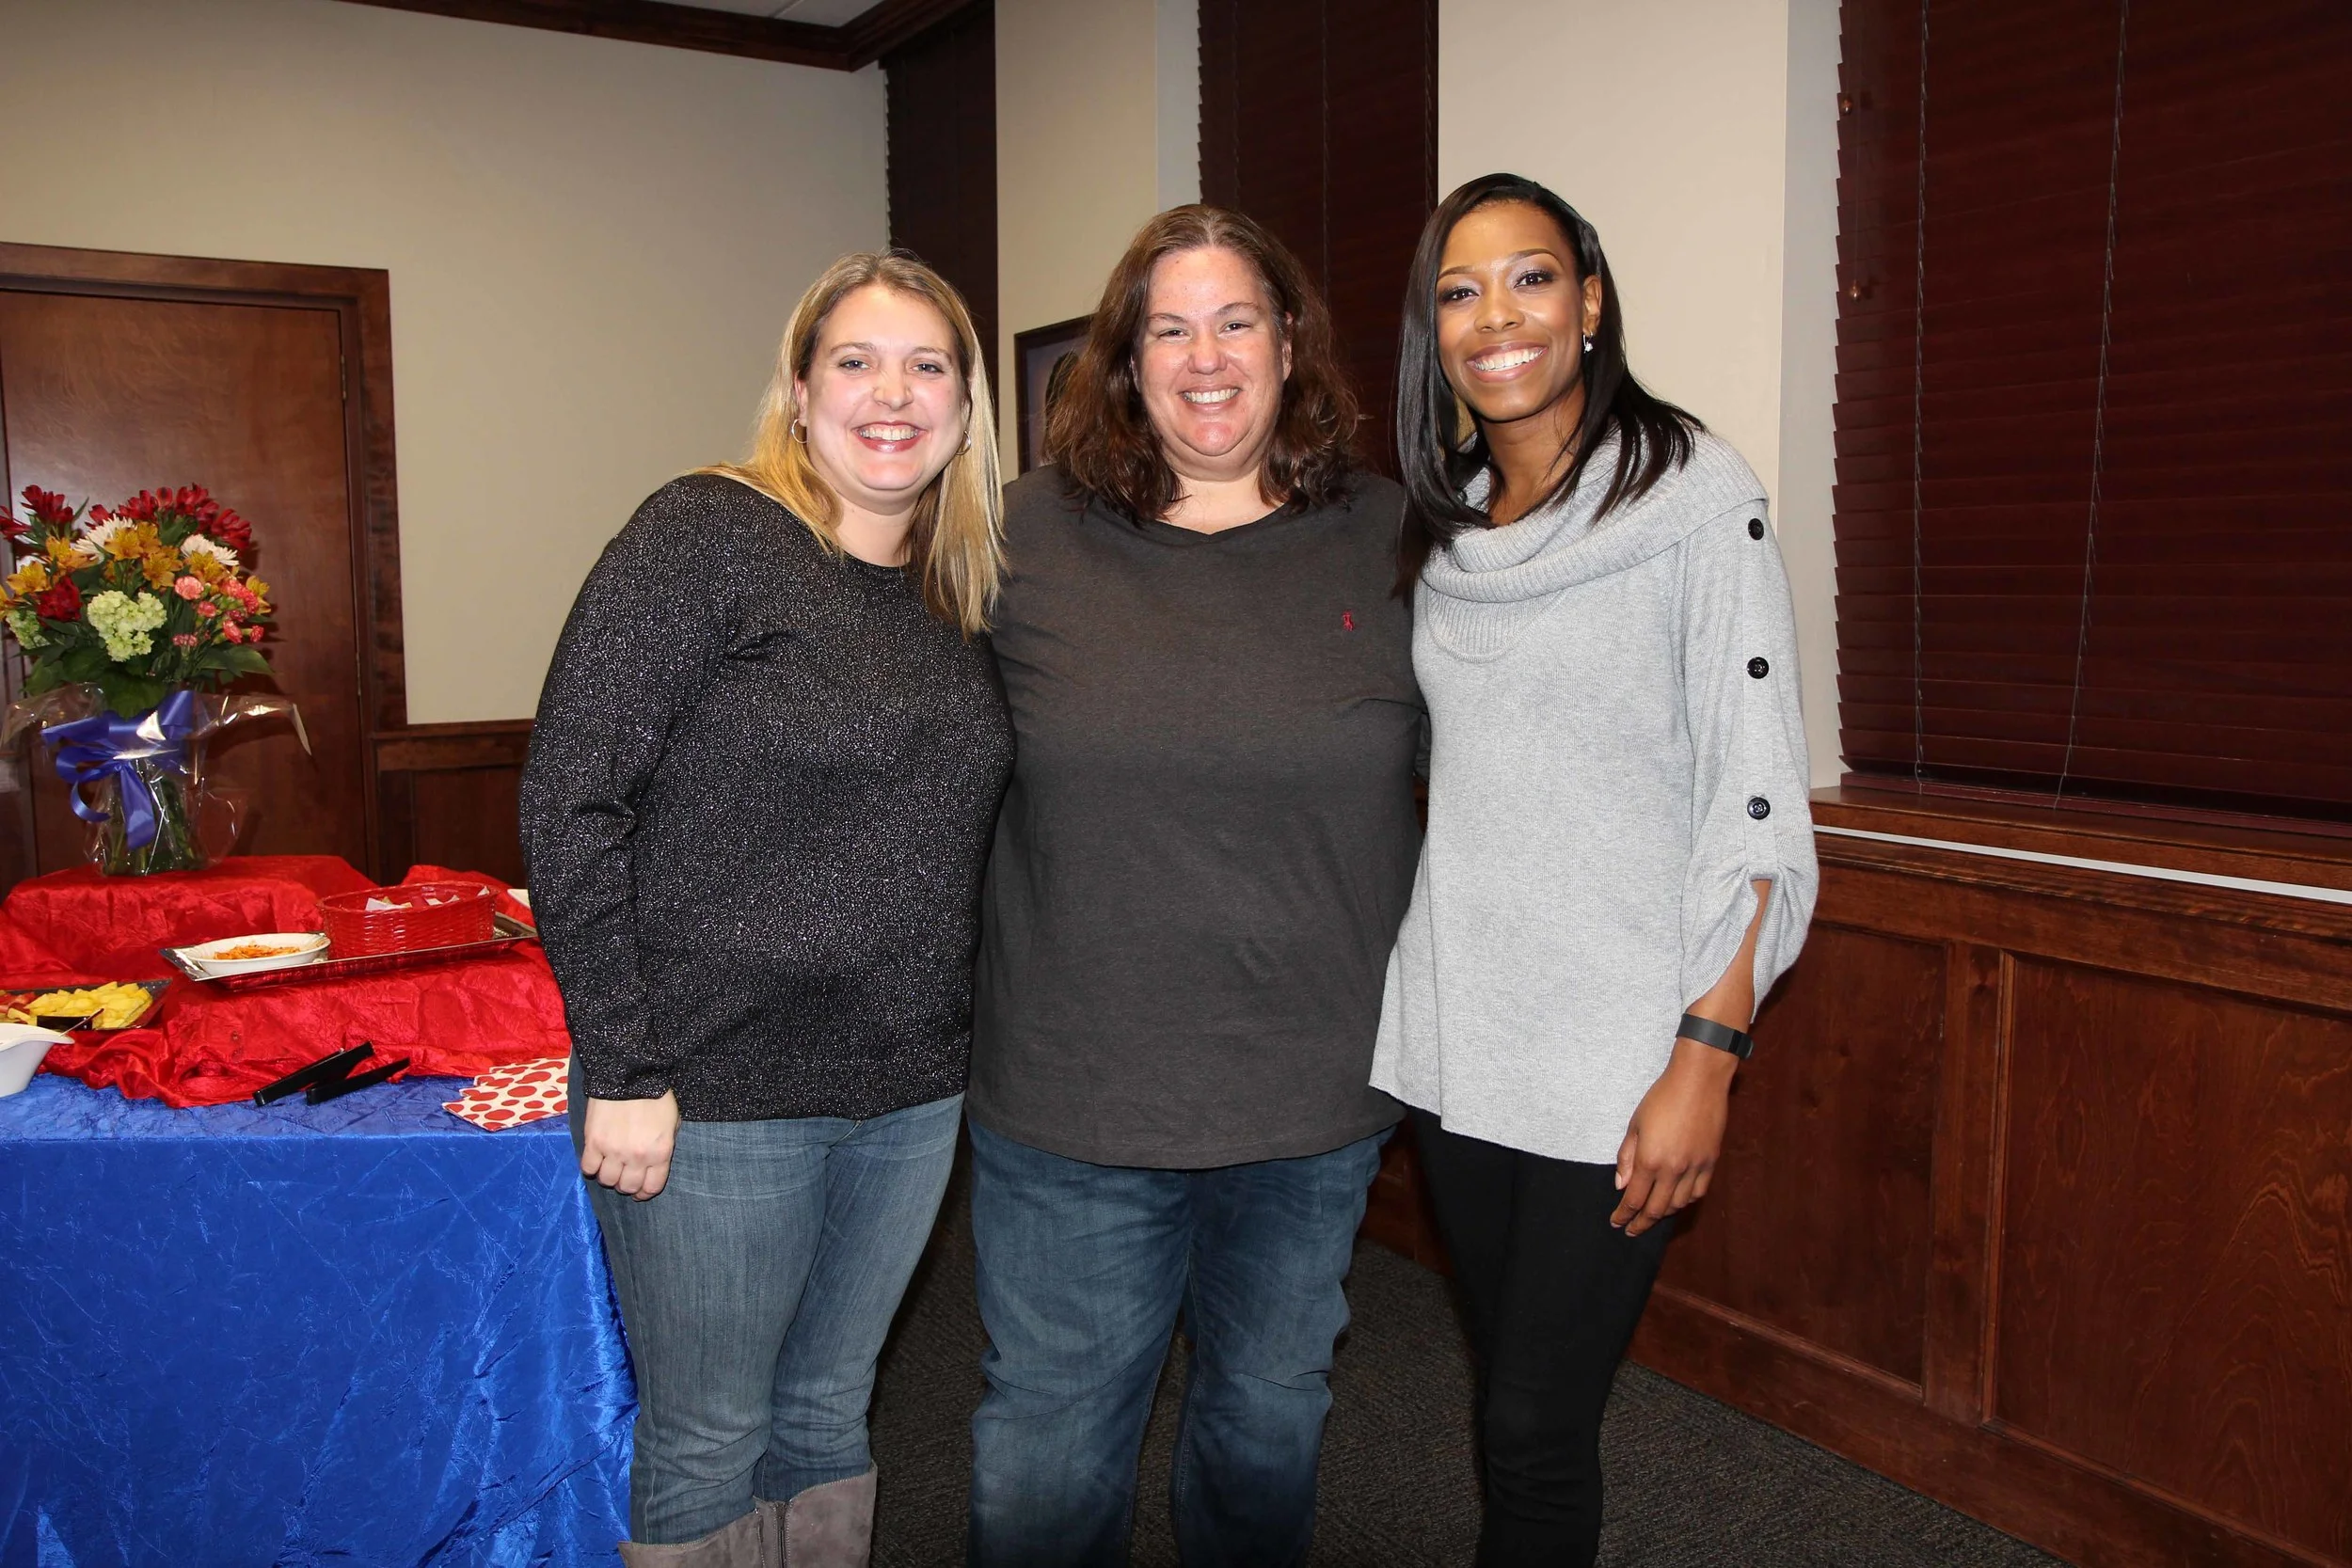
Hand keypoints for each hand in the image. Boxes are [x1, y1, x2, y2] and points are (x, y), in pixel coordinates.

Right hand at [580, 1092, 679, 1200]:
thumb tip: (655, 1163)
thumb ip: (664, 1147)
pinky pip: (588, 1168)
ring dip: (608, 1176)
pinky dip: (591, 1167)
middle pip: (627, 1187)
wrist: (631, 1074)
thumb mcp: (673, 1122)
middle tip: (624, 1174)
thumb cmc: (656, 1096)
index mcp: (660, 1153)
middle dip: (627, 1184)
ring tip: (609, 1165)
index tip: (640, 1191)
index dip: (645, 1193)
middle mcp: (637, 1157)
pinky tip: (595, 1158)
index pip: (652, 1187)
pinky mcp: (593, 1141)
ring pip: (607, 1180)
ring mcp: (613, 1151)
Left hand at [1610, 1039, 1737, 1236]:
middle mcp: (1673, 1169)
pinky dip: (1685, 1201)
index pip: (1634, 1199)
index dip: (1624, 1214)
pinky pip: (1698, 1192)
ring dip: (1663, 1214)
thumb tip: (1620, 1185)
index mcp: (1650, 1159)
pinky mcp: (1711, 1162)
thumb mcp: (1635, 1124)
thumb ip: (1627, 1157)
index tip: (1616, 1222)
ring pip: (1678, 1204)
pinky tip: (1676, 1201)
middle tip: (1631, 1229)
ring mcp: (1695, 1167)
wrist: (1699, 1081)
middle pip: (1656, 1209)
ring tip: (1652, 1216)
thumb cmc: (1662, 1097)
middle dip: (1641, 1223)